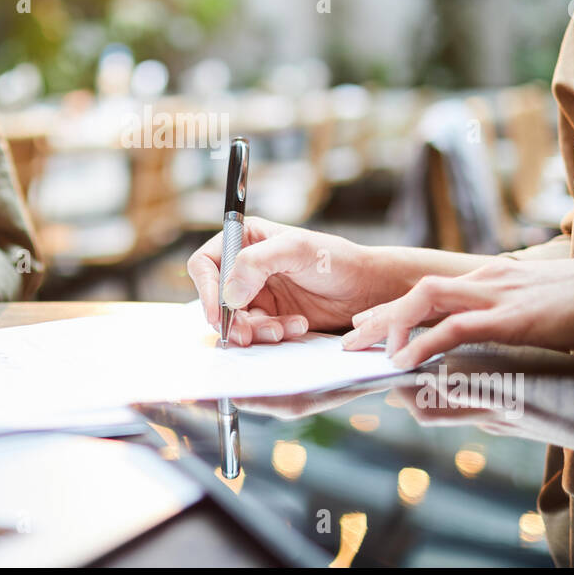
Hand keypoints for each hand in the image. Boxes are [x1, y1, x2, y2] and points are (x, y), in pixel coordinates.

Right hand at [186, 218, 404, 345]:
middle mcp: (246, 266)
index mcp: (246, 239)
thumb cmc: (337, 260)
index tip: (218, 312)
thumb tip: (228, 293)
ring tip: (285, 328)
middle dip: (232, 319)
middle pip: (216, 298)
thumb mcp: (298, 250)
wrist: (367, 290)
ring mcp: (257, 293)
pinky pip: (256, 333)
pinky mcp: (271, 317)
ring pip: (236, 320)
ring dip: (256, 330)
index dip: (206, 288)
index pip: (206, 263)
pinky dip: (272, 335)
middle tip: (248, 334)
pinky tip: (297, 326)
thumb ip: (257, 262)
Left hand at [341, 256, 573, 365]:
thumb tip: (507, 331)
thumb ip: (517, 315)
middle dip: (381, 315)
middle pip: (417, 290)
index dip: (398, 306)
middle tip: (350, 339)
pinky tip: (405, 362)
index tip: (370, 323)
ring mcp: (497, 296)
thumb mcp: (544, 305)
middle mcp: (487, 280)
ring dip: (393, 325)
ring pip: (426, 300)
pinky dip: (425, 344)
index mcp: (494, 277)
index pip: (433, 288)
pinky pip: (455, 327)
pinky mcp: (510, 317)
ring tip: (370, 352)